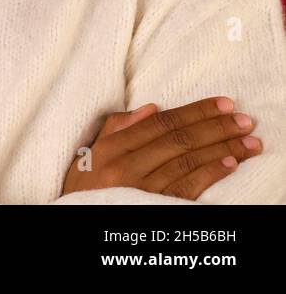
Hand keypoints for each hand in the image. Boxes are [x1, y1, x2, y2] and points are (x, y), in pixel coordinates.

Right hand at [61, 97, 262, 199]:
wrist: (75, 219)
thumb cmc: (84, 186)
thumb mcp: (88, 153)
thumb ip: (116, 128)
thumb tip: (152, 108)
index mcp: (111, 147)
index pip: (160, 123)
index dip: (194, 111)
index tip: (222, 104)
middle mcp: (125, 166)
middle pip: (177, 140)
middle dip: (215, 127)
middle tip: (244, 120)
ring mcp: (140, 188)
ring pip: (186, 162)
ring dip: (222, 149)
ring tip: (248, 142)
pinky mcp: (152, 208)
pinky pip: (185, 188)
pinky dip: (209, 174)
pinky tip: (229, 163)